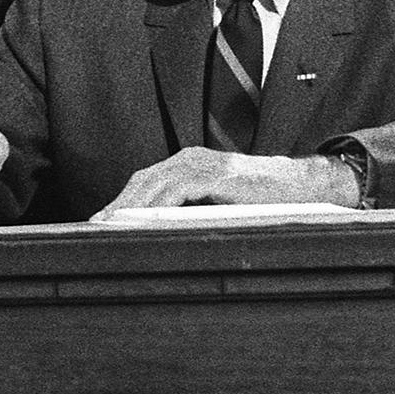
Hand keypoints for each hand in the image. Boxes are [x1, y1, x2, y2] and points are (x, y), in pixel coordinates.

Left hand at [92, 146, 359, 218]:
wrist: (297, 186)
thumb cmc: (259, 200)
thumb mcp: (217, 203)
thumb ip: (192, 209)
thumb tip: (161, 235)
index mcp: (187, 163)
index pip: (145, 181)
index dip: (122, 200)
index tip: (102, 222)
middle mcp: (190, 158)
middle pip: (143, 180)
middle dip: (118, 204)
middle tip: (97, 227)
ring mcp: (204, 163)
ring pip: (156, 183)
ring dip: (131, 205)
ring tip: (113, 226)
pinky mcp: (217, 174)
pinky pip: (180, 188)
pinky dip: (159, 203)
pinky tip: (145, 218)